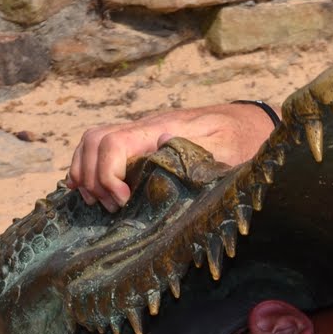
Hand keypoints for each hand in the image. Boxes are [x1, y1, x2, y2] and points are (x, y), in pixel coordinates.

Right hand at [66, 102, 277, 210]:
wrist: (247, 125)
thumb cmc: (238, 140)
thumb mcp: (225, 147)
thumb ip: (196, 147)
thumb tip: (160, 143)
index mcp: (160, 129)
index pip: (114, 142)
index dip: (108, 174)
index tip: (124, 201)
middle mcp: (144, 128)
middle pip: (94, 140)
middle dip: (93, 177)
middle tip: (112, 208)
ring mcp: (139, 134)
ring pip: (92, 142)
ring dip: (86, 173)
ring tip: (98, 203)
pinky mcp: (140, 144)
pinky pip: (101, 149)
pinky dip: (88, 168)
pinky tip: (91, 191)